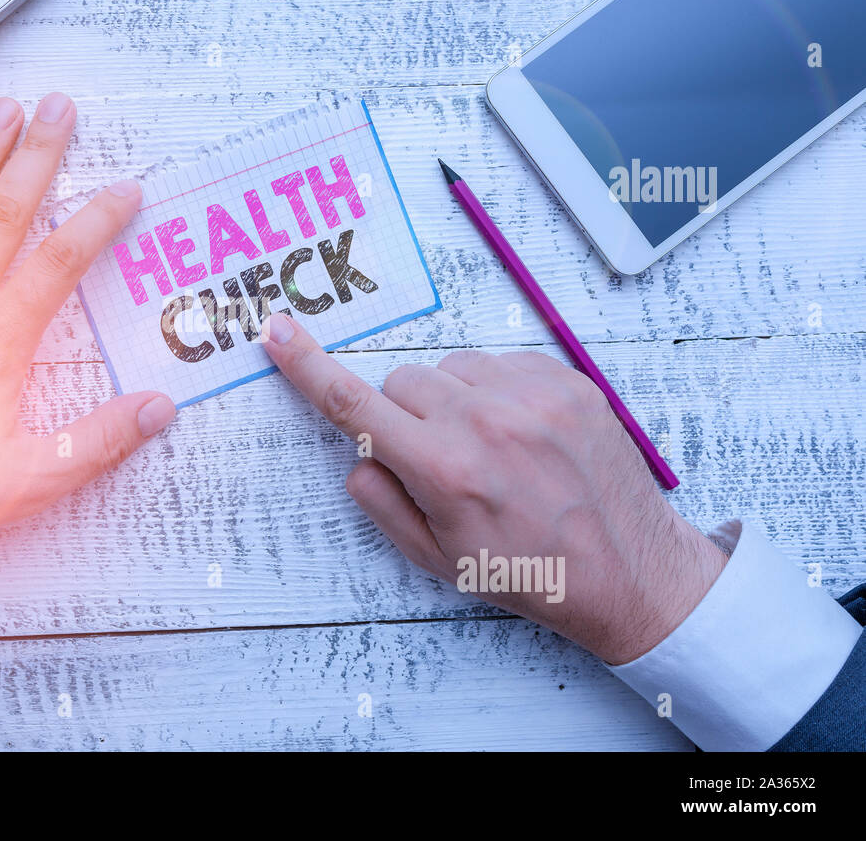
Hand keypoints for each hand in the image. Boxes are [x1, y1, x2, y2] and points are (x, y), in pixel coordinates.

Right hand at [259, 313, 724, 664]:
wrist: (630, 573)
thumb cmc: (529, 573)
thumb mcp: (436, 559)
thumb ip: (380, 501)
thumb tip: (360, 452)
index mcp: (444, 468)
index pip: (354, 405)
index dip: (306, 367)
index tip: (277, 333)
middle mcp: (486, 420)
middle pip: (402, 381)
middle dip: (405, 415)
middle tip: (439, 461)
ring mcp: (532, 395)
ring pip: (450, 368)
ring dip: (452, 399)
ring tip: (489, 449)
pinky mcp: (568, 380)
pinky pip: (500, 363)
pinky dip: (496, 392)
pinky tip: (520, 435)